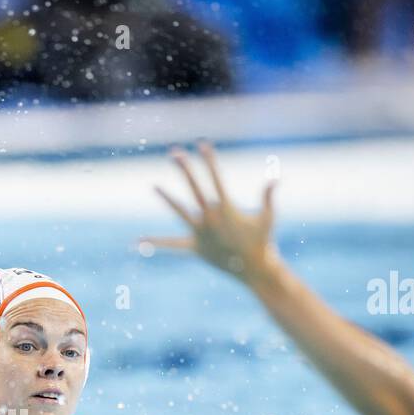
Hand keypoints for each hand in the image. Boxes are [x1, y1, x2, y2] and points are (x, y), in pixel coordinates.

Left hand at [144, 141, 278, 283]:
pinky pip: (172, 245)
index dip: (209, 160)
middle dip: (185, 169)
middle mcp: (211, 218)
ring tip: (154, 186)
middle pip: (195, 188)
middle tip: (175, 153)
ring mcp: (201, 233)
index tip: (202, 145)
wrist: (255, 269)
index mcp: (227, 208)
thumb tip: (276, 179)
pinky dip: (156, 243)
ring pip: (180, 211)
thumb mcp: (268, 217)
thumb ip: (268, 197)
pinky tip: (138, 241)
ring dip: (167, 198)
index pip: (216, 178)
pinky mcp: (195, 248)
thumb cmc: (263, 241)